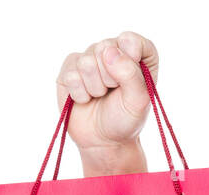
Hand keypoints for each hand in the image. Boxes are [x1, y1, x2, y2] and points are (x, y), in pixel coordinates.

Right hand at [55, 31, 156, 171]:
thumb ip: (131, 75)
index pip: (134, 40)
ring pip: (87, 62)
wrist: (103, 140)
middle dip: (111, 77)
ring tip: (100, 96)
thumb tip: (110, 52)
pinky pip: (71, 75)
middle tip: (114, 92)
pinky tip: (86, 99)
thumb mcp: (138, 101)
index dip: (131, 50)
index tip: (133, 65)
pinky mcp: (70, 69)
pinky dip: (80, 93)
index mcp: (137, 57)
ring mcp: (89, 59)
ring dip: (95, 87)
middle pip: (106, 48)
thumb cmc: (125, 119)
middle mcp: (112, 53)